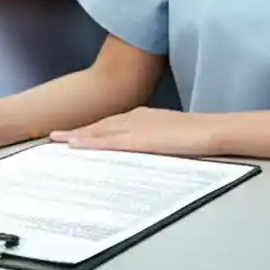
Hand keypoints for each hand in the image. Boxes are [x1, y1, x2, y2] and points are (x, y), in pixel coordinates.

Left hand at [49, 107, 224, 156]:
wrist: (213, 130)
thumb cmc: (198, 137)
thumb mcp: (171, 138)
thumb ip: (156, 142)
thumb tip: (148, 153)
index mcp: (143, 117)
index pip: (111, 124)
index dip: (91, 130)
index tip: (75, 136)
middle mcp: (136, 118)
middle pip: (100, 125)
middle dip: (78, 131)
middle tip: (55, 136)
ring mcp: (137, 127)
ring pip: (100, 131)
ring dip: (77, 135)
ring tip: (57, 140)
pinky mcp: (140, 139)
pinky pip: (109, 141)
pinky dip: (90, 142)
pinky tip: (76, 146)